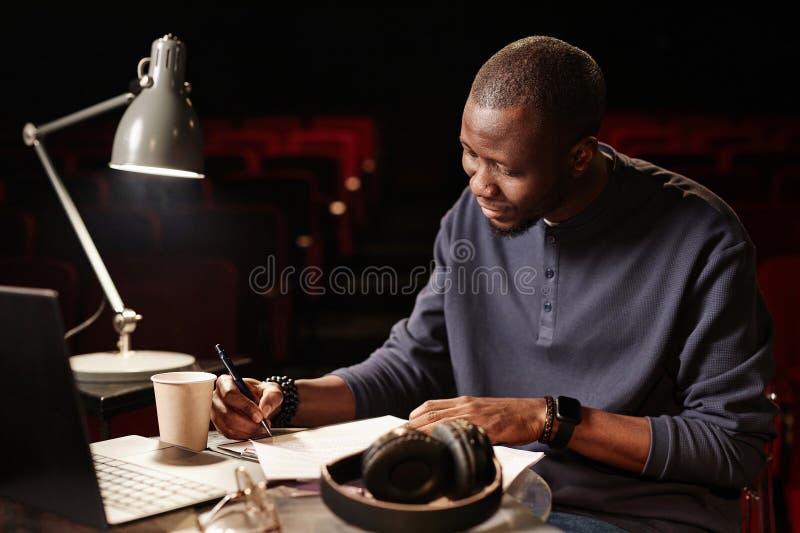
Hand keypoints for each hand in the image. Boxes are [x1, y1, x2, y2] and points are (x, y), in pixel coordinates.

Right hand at [211, 375, 283, 438]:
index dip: (245, 406)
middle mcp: (217, 398)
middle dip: (248, 423)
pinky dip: (244, 435)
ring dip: (247, 431)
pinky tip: (254, 431)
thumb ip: (271, 396)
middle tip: (263, 425)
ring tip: (261, 428)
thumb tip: (264, 410)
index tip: (259, 416)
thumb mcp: (271, 389)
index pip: (230, 394)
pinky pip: (229, 434)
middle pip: (228, 414)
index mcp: (226, 383)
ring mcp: (216, 413)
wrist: (258, 402)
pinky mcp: (219, 425)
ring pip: (228, 426)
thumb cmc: (260, 393)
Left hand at [407, 396, 545, 445]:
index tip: (402, 432)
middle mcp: (465, 406)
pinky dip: (447, 441)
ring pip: (440, 423)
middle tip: (399, 442)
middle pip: (429, 415)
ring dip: (423, 435)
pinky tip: (437, 451)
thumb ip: (462, 418)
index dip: (413, 419)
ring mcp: (475, 416)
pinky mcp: (487, 428)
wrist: (533, 414)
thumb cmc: (507, 415)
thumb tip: (443, 434)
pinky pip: (462, 434)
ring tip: (410, 447)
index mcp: (462, 402)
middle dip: (412, 429)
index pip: (429, 407)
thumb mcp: (480, 411)